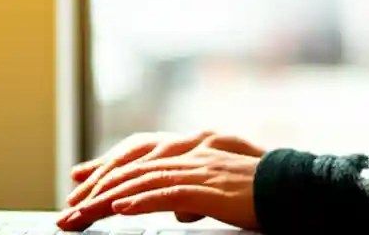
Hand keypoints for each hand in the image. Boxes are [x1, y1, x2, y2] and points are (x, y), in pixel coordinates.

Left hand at [59, 132, 262, 230]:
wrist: (301, 190)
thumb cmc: (265, 196)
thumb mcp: (222, 194)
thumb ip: (196, 195)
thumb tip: (178, 211)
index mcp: (192, 153)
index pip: (138, 160)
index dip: (106, 171)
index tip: (79, 186)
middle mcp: (191, 155)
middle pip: (132, 171)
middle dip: (94, 193)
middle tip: (67, 214)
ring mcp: (200, 169)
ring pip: (142, 182)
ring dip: (106, 201)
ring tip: (80, 216)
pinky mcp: (211, 188)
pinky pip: (169, 193)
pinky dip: (141, 201)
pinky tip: (120, 209)